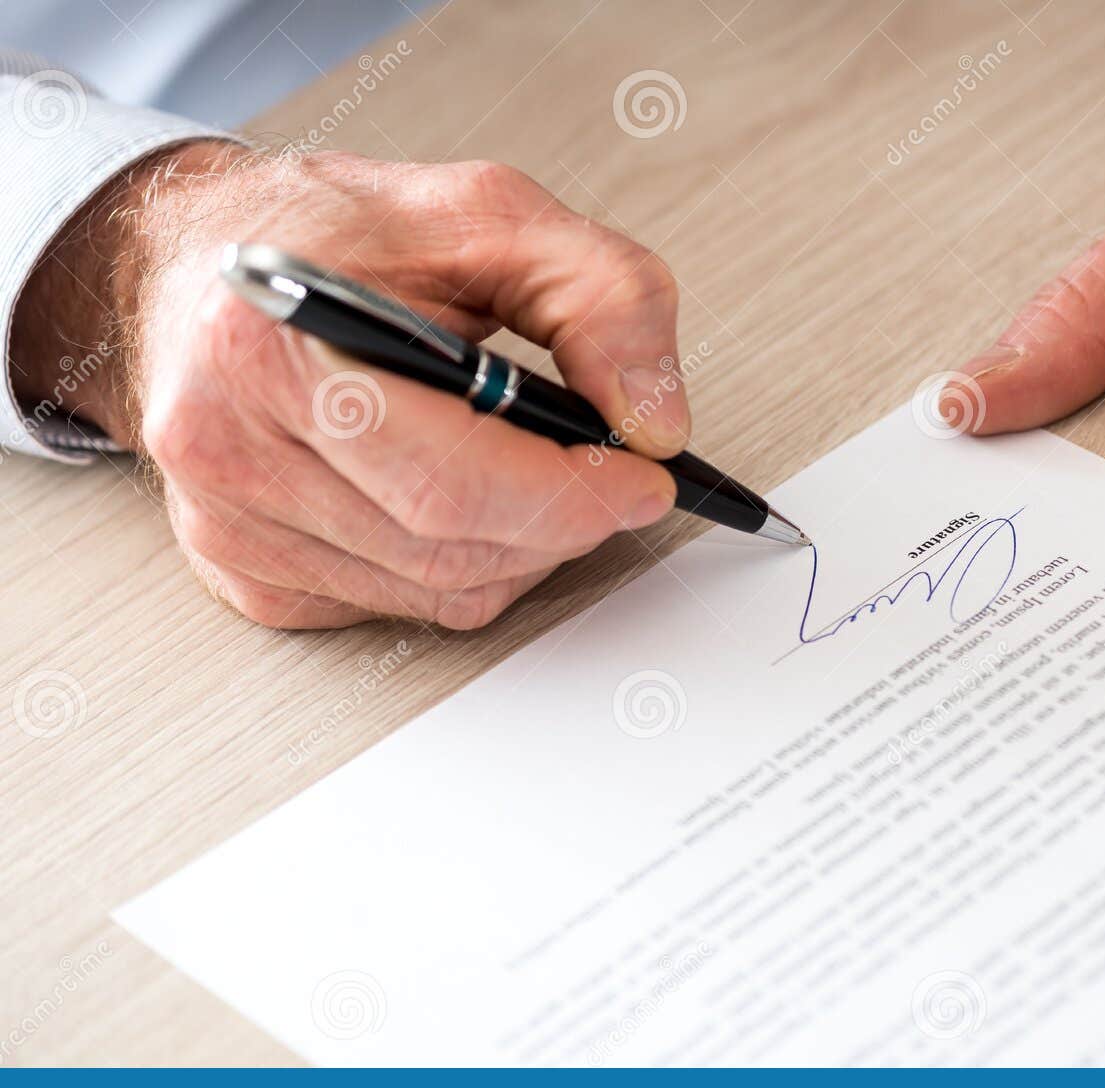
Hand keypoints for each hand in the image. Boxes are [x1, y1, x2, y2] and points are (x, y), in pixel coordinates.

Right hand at [13, 143, 689, 628]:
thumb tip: (656, 419)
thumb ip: (601, 298)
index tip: (645, 479)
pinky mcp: (242, 570)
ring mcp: (226, 521)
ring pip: (433, 590)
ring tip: (545, 478)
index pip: (447, 479)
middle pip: (446, 547)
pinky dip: (463, 566)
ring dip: (522, 550)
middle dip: (561, 523)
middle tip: (615, 479)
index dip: (568, 494)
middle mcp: (227, 444)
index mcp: (270, 344)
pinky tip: (470, 501)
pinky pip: (397, 606)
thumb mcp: (490, 216)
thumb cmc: (329, 232)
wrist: (200, 257)